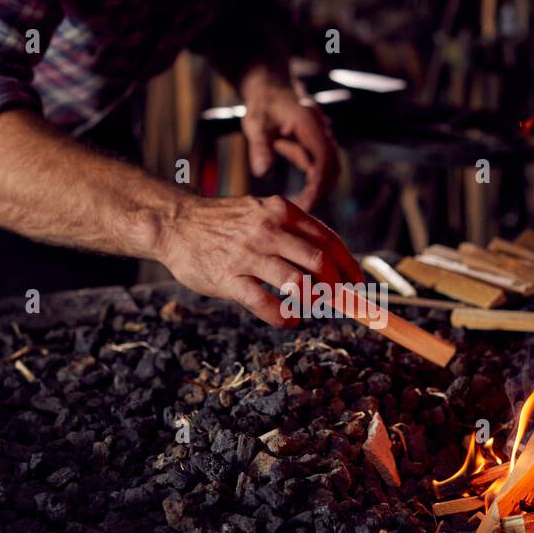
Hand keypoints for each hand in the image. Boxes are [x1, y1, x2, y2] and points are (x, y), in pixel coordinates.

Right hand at [160, 194, 362, 326]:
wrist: (176, 224)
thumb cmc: (224, 224)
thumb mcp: (261, 213)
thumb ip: (292, 232)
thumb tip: (329, 263)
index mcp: (281, 212)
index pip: (328, 240)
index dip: (349, 264)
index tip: (357, 282)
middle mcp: (268, 230)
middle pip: (319, 262)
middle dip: (336, 287)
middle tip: (338, 300)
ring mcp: (248, 255)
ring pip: (296, 284)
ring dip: (313, 302)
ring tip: (313, 309)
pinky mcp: (229, 278)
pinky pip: (265, 304)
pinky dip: (284, 318)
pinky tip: (290, 320)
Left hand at [239, 75, 339, 210]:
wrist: (270, 91)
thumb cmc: (264, 105)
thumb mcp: (256, 124)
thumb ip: (260, 147)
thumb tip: (263, 173)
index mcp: (309, 125)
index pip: (324, 159)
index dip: (319, 184)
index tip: (308, 204)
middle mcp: (322, 133)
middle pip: (333, 169)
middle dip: (321, 193)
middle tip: (302, 213)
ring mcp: (322, 141)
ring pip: (330, 171)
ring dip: (319, 191)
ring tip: (301, 209)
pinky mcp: (317, 149)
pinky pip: (321, 171)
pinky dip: (314, 186)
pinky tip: (302, 199)